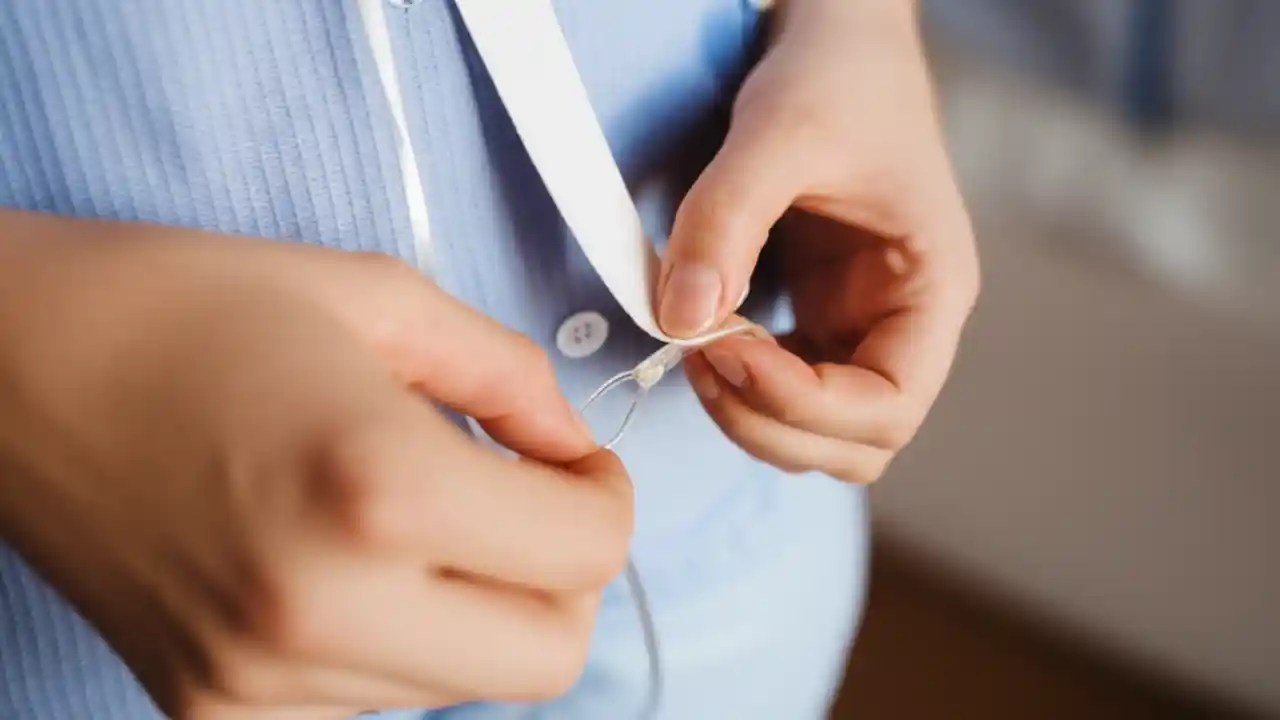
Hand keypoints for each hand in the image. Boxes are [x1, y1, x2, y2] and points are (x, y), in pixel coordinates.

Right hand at [0, 212, 632, 717]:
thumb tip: (570, 446)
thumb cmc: (181, 308)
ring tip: (414, 518)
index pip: (585, 556)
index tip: (576, 466)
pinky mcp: (216, 711)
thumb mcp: (376, 298)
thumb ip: (509, 376)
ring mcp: (262, 681)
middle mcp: (323, 609)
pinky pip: (373, 701)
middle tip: (529, 504)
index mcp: (378, 490)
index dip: (604, 500)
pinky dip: (399, 642)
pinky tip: (350, 563)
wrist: (10, 367)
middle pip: (546, 659)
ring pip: (464, 684)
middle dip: (564, 579)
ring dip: (477, 608)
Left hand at [658, 1, 978, 481]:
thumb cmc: (836, 76)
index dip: (805, 403)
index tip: (728, 349)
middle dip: (772, 421)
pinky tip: (704, 337)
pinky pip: (783, 393)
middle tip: (701, 355)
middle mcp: (904, 326)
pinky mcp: (817, 320)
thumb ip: (726, 221)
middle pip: (856, 443)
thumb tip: (679, 319)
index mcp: (933, 291)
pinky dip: (739, 389)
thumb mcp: (779, 132)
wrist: (836, 42)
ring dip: (751, 415)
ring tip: (696, 346)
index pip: (890, 404)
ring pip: (817, 433)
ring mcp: (859, 329)